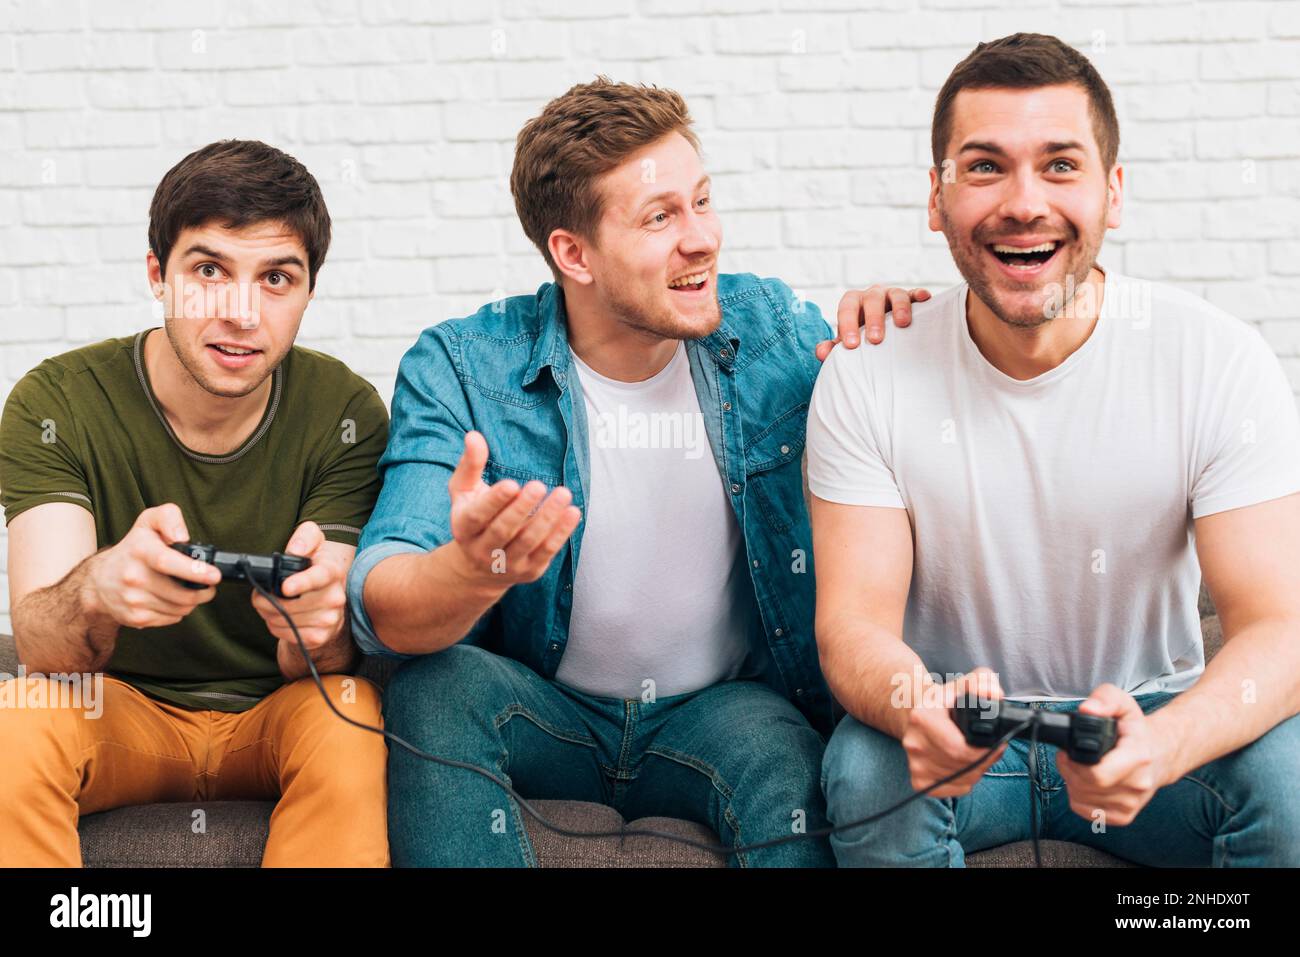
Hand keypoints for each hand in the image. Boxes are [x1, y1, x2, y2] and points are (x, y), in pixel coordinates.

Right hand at [85, 503, 220, 628]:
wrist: (100, 580)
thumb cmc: (133, 549)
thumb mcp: (149, 522)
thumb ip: (169, 517)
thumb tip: (183, 536)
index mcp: (140, 551)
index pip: (167, 562)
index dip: (195, 570)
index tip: (214, 575)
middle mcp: (134, 577)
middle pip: (182, 594)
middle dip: (204, 591)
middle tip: (209, 584)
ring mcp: (133, 600)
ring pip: (181, 608)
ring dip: (192, 601)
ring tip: (188, 590)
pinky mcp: (135, 617)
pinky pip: (172, 618)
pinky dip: (178, 611)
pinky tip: (171, 599)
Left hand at [252, 521, 348, 654]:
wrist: (329, 597)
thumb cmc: (316, 567)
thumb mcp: (314, 543)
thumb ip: (305, 537)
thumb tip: (294, 550)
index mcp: (332, 572)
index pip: (319, 577)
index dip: (301, 583)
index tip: (285, 587)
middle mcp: (335, 597)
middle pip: (290, 604)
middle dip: (266, 598)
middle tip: (261, 592)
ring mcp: (329, 619)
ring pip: (284, 620)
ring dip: (268, 612)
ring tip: (271, 603)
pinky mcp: (319, 637)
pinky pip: (286, 634)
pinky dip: (276, 626)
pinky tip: (281, 616)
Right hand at [446, 431, 581, 591]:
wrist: (478, 569)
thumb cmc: (474, 517)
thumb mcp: (464, 492)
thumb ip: (470, 464)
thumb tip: (474, 435)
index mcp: (464, 529)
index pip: (478, 516)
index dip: (495, 501)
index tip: (512, 484)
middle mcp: (483, 550)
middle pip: (503, 530)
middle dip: (522, 508)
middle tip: (539, 485)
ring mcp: (506, 564)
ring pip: (528, 542)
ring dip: (547, 518)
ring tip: (563, 494)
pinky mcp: (529, 571)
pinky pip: (547, 552)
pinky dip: (561, 533)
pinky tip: (573, 512)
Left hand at [815, 285, 931, 360]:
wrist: (884, 332)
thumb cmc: (862, 338)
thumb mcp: (848, 342)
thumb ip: (833, 347)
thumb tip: (821, 352)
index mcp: (853, 304)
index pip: (847, 308)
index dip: (847, 325)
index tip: (851, 345)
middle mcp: (872, 296)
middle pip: (871, 300)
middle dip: (873, 319)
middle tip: (876, 340)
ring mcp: (892, 295)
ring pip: (895, 294)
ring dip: (899, 307)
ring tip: (903, 324)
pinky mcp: (912, 298)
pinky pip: (916, 293)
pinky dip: (920, 295)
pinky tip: (925, 300)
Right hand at [902, 668, 1006, 797]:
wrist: (914, 714)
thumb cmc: (944, 702)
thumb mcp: (964, 684)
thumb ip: (983, 683)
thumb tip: (993, 696)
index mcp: (922, 717)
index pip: (959, 749)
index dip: (986, 751)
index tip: (997, 743)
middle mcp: (914, 743)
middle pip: (962, 766)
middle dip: (985, 760)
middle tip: (993, 749)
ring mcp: (915, 764)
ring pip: (961, 780)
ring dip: (977, 770)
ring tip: (977, 754)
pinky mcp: (918, 781)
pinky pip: (954, 790)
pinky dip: (966, 782)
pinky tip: (963, 766)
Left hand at [1057, 684, 1167, 827]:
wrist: (1160, 754)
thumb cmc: (1136, 730)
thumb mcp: (1123, 703)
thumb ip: (1104, 699)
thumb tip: (1087, 710)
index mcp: (1138, 758)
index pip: (1097, 774)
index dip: (1073, 763)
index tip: (1069, 751)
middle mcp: (1138, 785)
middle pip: (1084, 787)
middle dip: (1068, 769)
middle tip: (1070, 755)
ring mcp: (1131, 804)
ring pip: (1082, 800)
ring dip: (1072, 782)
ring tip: (1080, 766)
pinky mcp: (1124, 816)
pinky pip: (1087, 812)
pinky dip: (1078, 797)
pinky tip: (1085, 782)